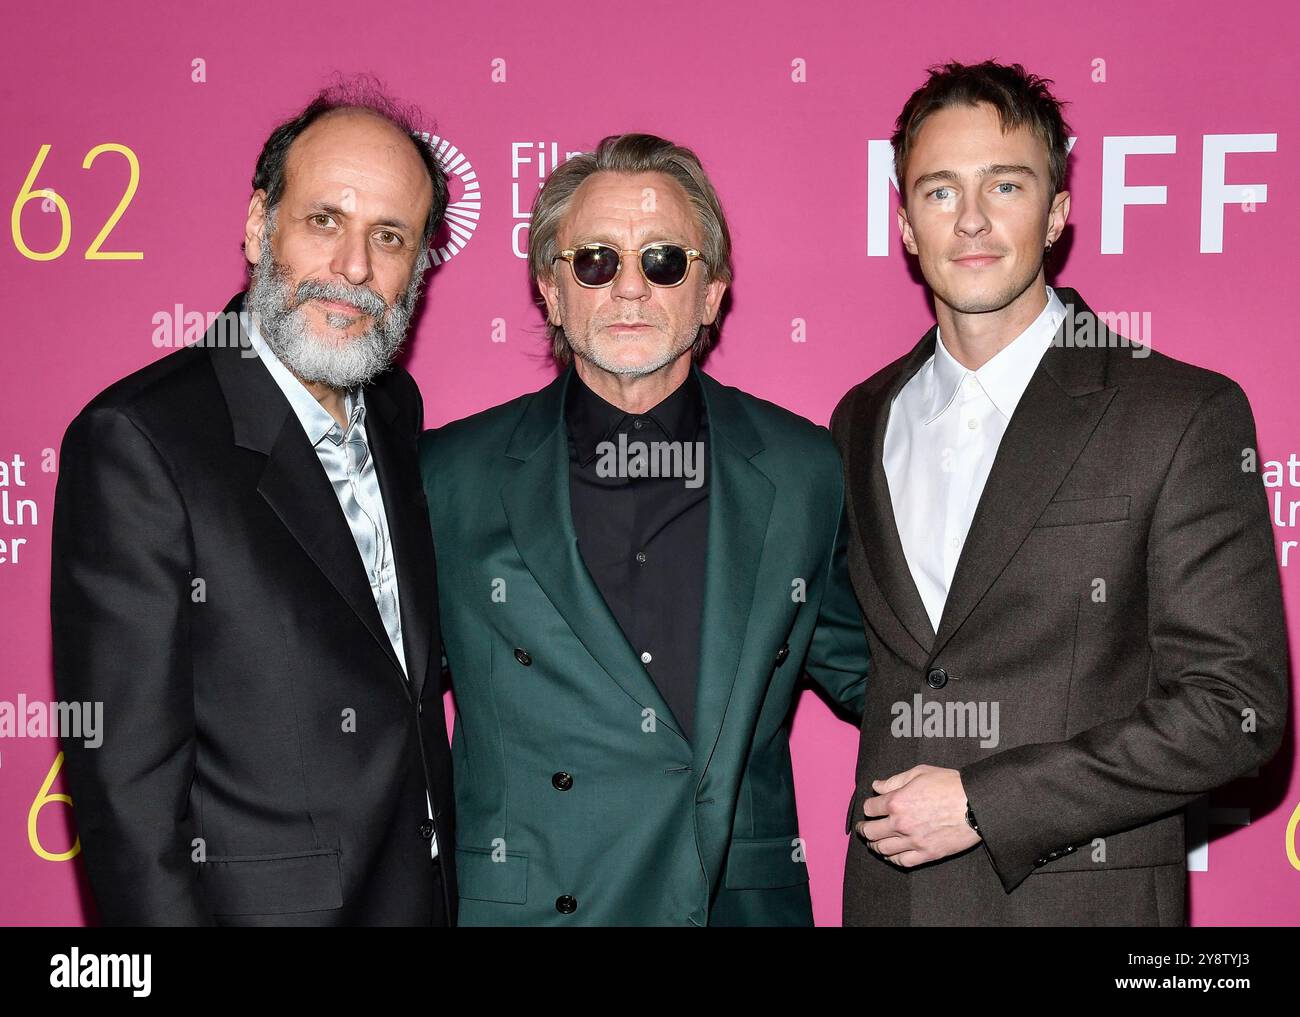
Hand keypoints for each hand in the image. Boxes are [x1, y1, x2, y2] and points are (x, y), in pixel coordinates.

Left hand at [854, 764, 980, 866]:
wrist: (975, 805)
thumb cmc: (949, 785)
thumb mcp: (919, 773)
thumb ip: (894, 780)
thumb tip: (877, 786)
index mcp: (897, 802)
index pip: (869, 808)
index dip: (868, 807)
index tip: (871, 808)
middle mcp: (901, 823)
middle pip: (871, 832)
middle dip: (863, 829)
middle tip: (863, 828)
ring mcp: (913, 841)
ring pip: (883, 849)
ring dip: (875, 845)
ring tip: (875, 842)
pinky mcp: (927, 854)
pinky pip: (902, 861)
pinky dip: (893, 858)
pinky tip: (892, 854)